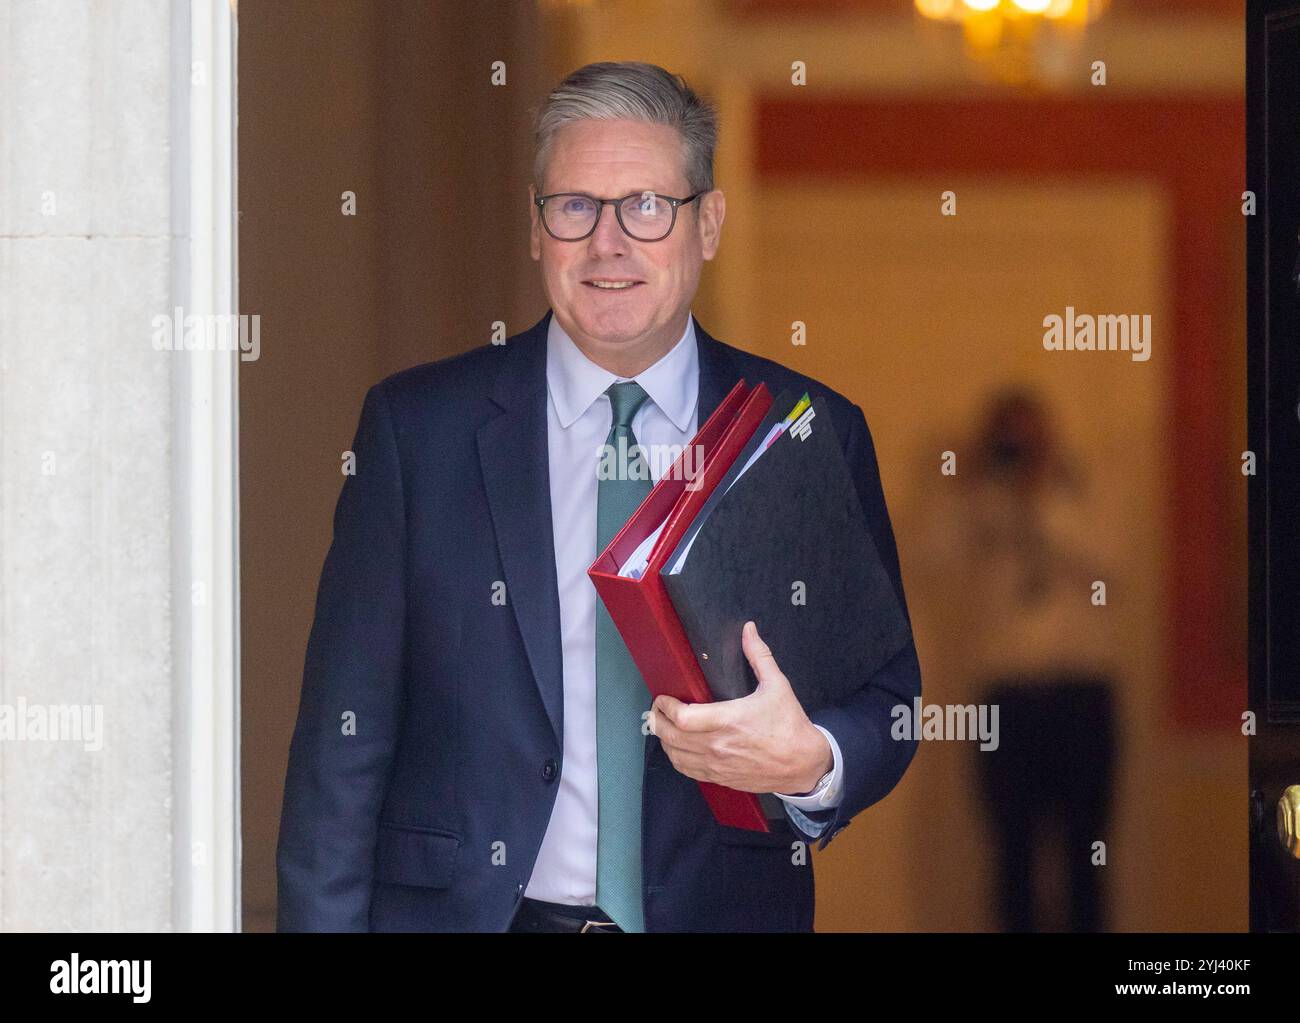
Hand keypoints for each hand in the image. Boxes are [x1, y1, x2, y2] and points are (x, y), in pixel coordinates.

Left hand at [648, 620, 832, 793]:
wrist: (805, 763)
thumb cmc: (790, 724)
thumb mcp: (777, 685)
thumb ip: (759, 656)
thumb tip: (748, 629)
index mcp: (728, 720)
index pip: (682, 718)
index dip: (666, 707)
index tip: (662, 697)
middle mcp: (718, 746)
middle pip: (671, 738)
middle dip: (657, 722)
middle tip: (656, 710)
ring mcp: (718, 765)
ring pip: (676, 757)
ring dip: (664, 741)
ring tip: (663, 727)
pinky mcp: (721, 778)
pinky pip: (689, 772)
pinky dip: (677, 759)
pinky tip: (677, 748)